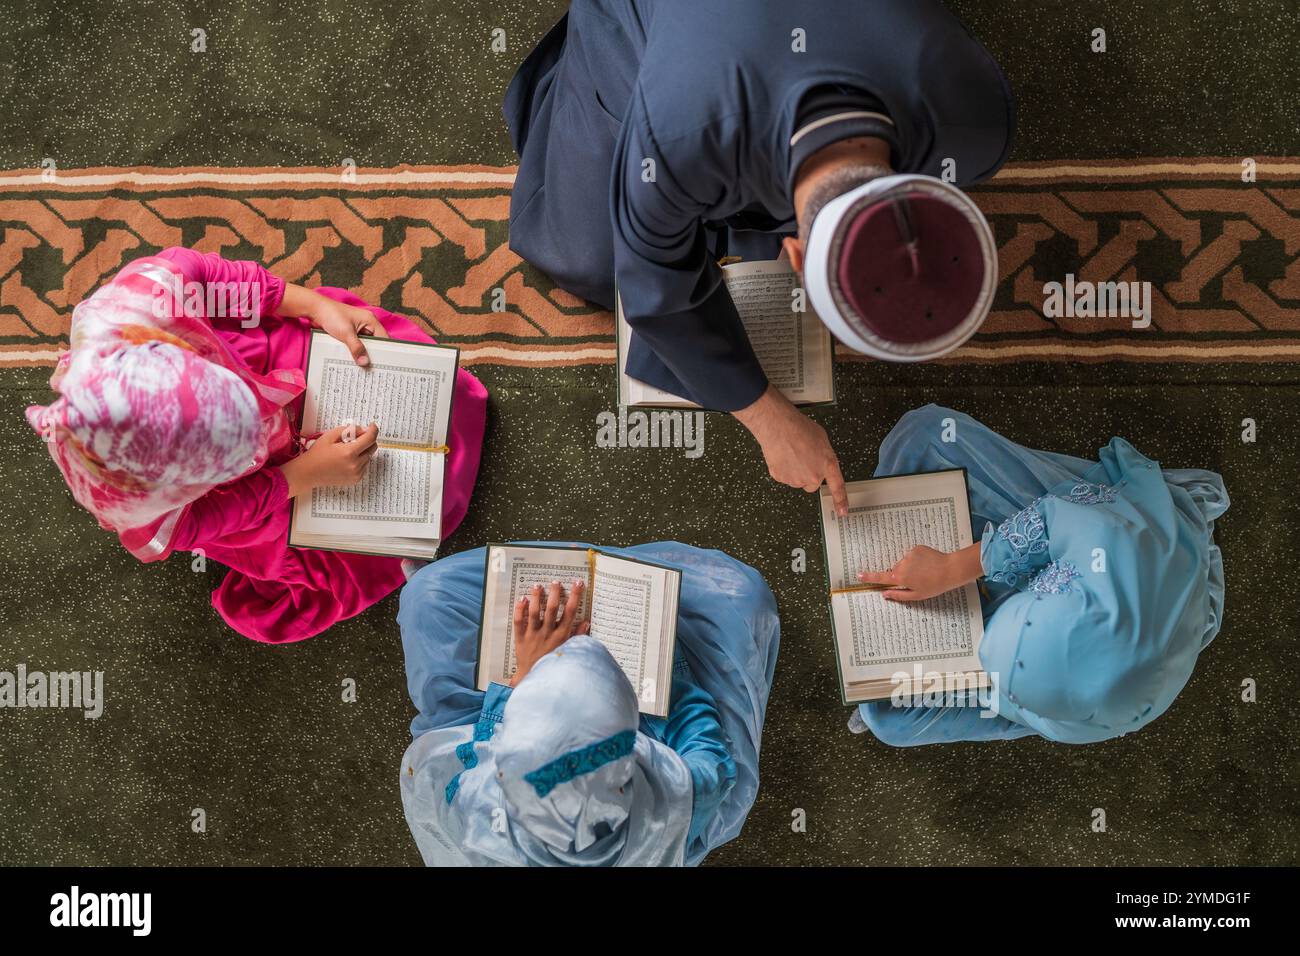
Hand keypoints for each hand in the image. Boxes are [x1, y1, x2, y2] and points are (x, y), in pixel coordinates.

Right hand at [279, 423, 378, 496]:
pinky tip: (347, 460)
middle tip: (356, 437)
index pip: (370, 438)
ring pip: (369, 457)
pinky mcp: (355, 479)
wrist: (308, 473)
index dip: (373, 430)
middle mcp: (355, 464)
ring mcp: (356, 474)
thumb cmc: (317, 454)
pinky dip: (360, 460)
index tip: (372, 426)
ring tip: (347, 450)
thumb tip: (362, 429)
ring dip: (363, 451)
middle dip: (368, 440)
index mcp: (349, 452)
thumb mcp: (330, 436)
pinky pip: (364, 466)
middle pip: (372, 448)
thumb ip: (348, 430)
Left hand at [281, 284, 388, 365]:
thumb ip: (356, 348)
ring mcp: (358, 329)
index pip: (383, 338)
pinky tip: (354, 361)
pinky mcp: (350, 332)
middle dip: (373, 354)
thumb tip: (364, 363)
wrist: (315, 309)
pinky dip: (355, 351)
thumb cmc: (332, 315)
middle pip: (375, 343)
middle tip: (374, 369)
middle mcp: (366, 324)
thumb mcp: (346, 333)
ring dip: (363, 353)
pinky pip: (356, 344)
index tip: (385, 364)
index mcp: (370, 320)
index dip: (385, 351)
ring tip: (364, 367)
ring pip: (365, 344)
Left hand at [510, 580, 590, 686]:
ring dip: (537, 598)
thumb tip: (586, 623)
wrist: (534, 679)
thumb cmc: (553, 664)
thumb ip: (577, 637)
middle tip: (556, 582)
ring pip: (534, 613)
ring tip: (538, 585)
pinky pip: (519, 622)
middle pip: (551, 609)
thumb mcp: (568, 651)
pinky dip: (520, 609)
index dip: (574, 596)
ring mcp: (533, 636)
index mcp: (561, 636)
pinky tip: (522, 599)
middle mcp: (547, 634)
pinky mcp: (520, 639)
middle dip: (555, 593)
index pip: (570, 612)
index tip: (578, 584)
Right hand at [733, 385, 847, 514]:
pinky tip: (782, 455)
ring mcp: (796, 479)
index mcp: (827, 464)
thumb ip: (824, 456)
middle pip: (812, 484)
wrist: (778, 426)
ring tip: (791, 453)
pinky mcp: (781, 478)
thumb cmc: (799, 428)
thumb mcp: (822, 439)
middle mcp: (813, 476)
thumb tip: (820, 461)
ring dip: (795, 471)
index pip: (837, 487)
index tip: (842, 512)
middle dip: (808, 475)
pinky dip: (783, 469)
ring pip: (797, 481)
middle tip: (802, 458)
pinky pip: (784, 477)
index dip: (841, 501)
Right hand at [857, 543, 982, 601]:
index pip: (880, 578)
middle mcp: (902, 564)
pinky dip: (917, 560)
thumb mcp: (917, 595)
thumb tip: (885, 595)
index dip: (869, 577)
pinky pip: (912, 555)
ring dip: (911, 568)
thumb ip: (898, 595)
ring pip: (905, 563)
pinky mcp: (916, 548)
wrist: (950, 570)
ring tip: (925, 573)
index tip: (858, 575)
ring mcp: (909, 555)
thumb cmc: (934, 586)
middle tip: (918, 581)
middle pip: (895, 571)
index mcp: (900, 577)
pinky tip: (927, 565)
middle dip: (902, 576)